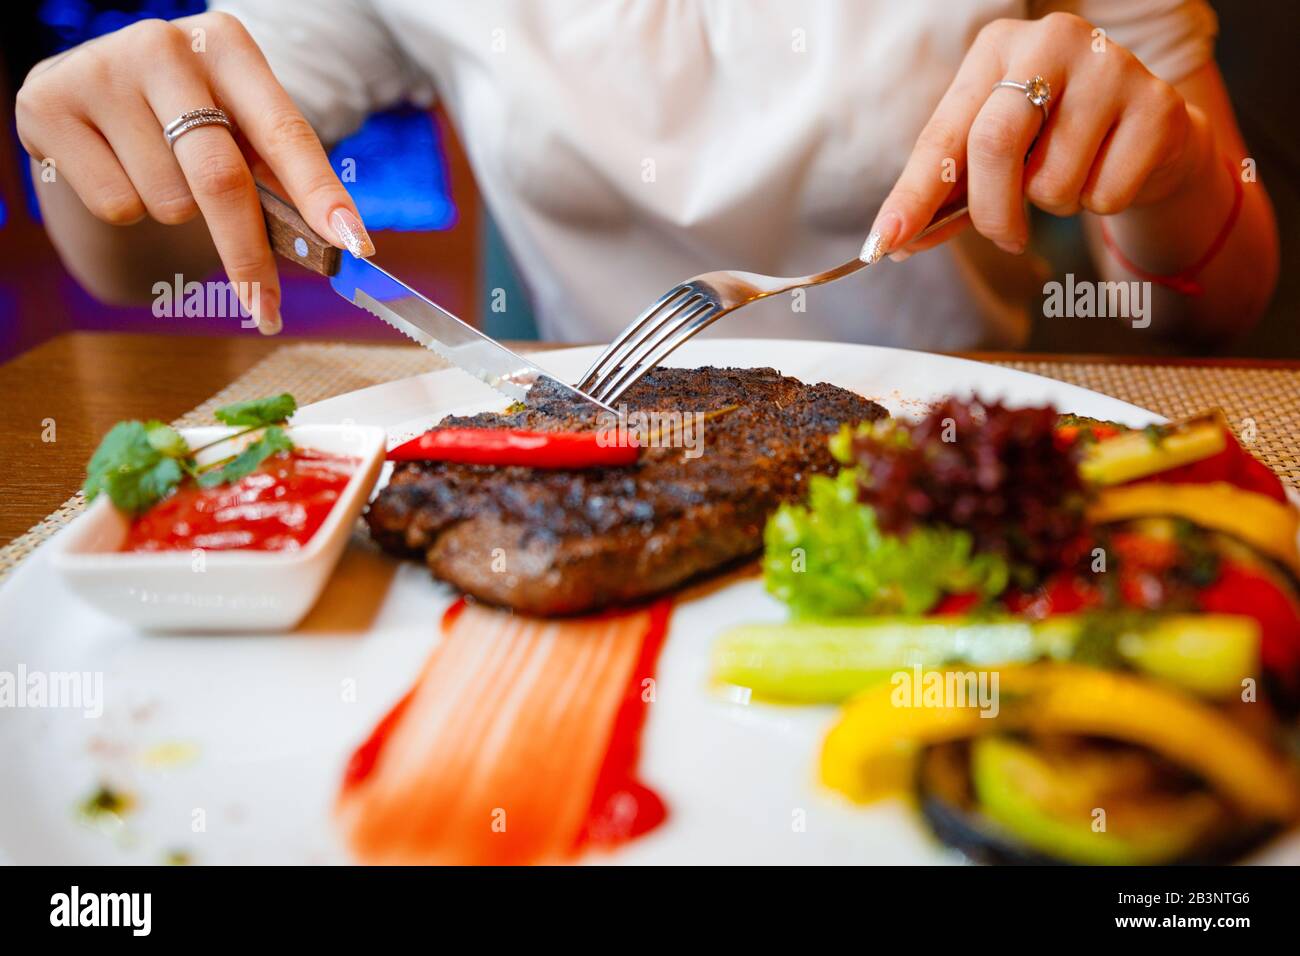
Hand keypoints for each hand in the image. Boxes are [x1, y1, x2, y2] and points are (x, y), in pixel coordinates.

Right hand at [14, 12, 371, 333]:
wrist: (90, 90)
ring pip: (167, 201)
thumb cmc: (186, 115)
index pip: (286, 133)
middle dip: (249, 255)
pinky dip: (127, 209)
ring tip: (156, 171)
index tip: (353, 245)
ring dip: (175, 214)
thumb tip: (335, 244)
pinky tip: (115, 167)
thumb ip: (280, 176)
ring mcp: (100, 71)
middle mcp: (164, 47)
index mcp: (227, 46)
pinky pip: (117, 205)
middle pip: (221, 180)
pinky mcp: (49, 106)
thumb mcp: (238, 126)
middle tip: (268, 307)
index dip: (320, 194)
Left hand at [868, 12, 1211, 260]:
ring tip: (1073, 172)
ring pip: (1053, 181)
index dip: (913, 194)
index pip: (943, 134)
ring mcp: (1110, 67)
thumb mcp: (992, 156)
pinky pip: (1105, 193)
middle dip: (991, 212)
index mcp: (996, 49)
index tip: (886, 242)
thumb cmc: (1053, 141)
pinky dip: (1100, 202)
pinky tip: (1111, 168)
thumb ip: (946, 192)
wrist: (1145, 131)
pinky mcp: (1158, 105)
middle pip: (995, 144)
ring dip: (1054, 203)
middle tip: (1005, 238)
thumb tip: (893, 240)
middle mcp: (1052, 42)